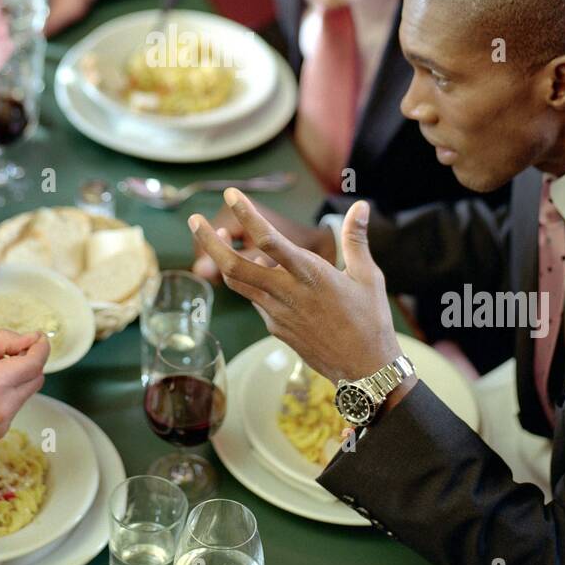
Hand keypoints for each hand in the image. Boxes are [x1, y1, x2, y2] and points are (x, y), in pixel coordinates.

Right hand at [0, 330, 49, 451]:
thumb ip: (2, 341)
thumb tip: (30, 339)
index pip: (36, 362)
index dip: (42, 347)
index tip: (39, 338)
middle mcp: (5, 406)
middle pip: (37, 378)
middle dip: (30, 362)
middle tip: (11, 352)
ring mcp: (3, 422)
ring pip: (27, 393)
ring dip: (19, 379)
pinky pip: (14, 407)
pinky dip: (9, 395)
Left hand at [188, 190, 403, 385]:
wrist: (364, 370)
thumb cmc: (370, 320)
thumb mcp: (367, 276)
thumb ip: (356, 238)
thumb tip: (360, 205)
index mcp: (310, 274)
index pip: (269, 240)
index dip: (247, 215)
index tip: (231, 194)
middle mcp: (287, 293)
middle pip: (234, 267)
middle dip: (209, 242)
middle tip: (194, 220)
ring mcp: (277, 314)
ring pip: (238, 284)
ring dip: (223, 259)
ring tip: (220, 237)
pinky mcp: (275, 329)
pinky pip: (255, 299)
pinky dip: (250, 281)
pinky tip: (261, 270)